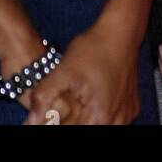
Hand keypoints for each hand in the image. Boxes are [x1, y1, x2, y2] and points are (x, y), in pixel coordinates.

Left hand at [19, 16, 142, 125]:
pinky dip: (99, 115)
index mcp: (98, 118)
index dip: (56, 122)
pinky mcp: (131, 107)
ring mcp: (126, 115)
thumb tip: (30, 121)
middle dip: (70, 120)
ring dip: (85, 119)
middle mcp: (116, 121)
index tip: (49, 114)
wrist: (123, 30)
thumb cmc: (94, 48)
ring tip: (79, 98)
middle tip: (65, 101)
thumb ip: (44, 96)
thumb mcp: (64, 69)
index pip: (70, 130)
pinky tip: (93, 97)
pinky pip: (113, 120)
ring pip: (99, 126)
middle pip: (85, 129)